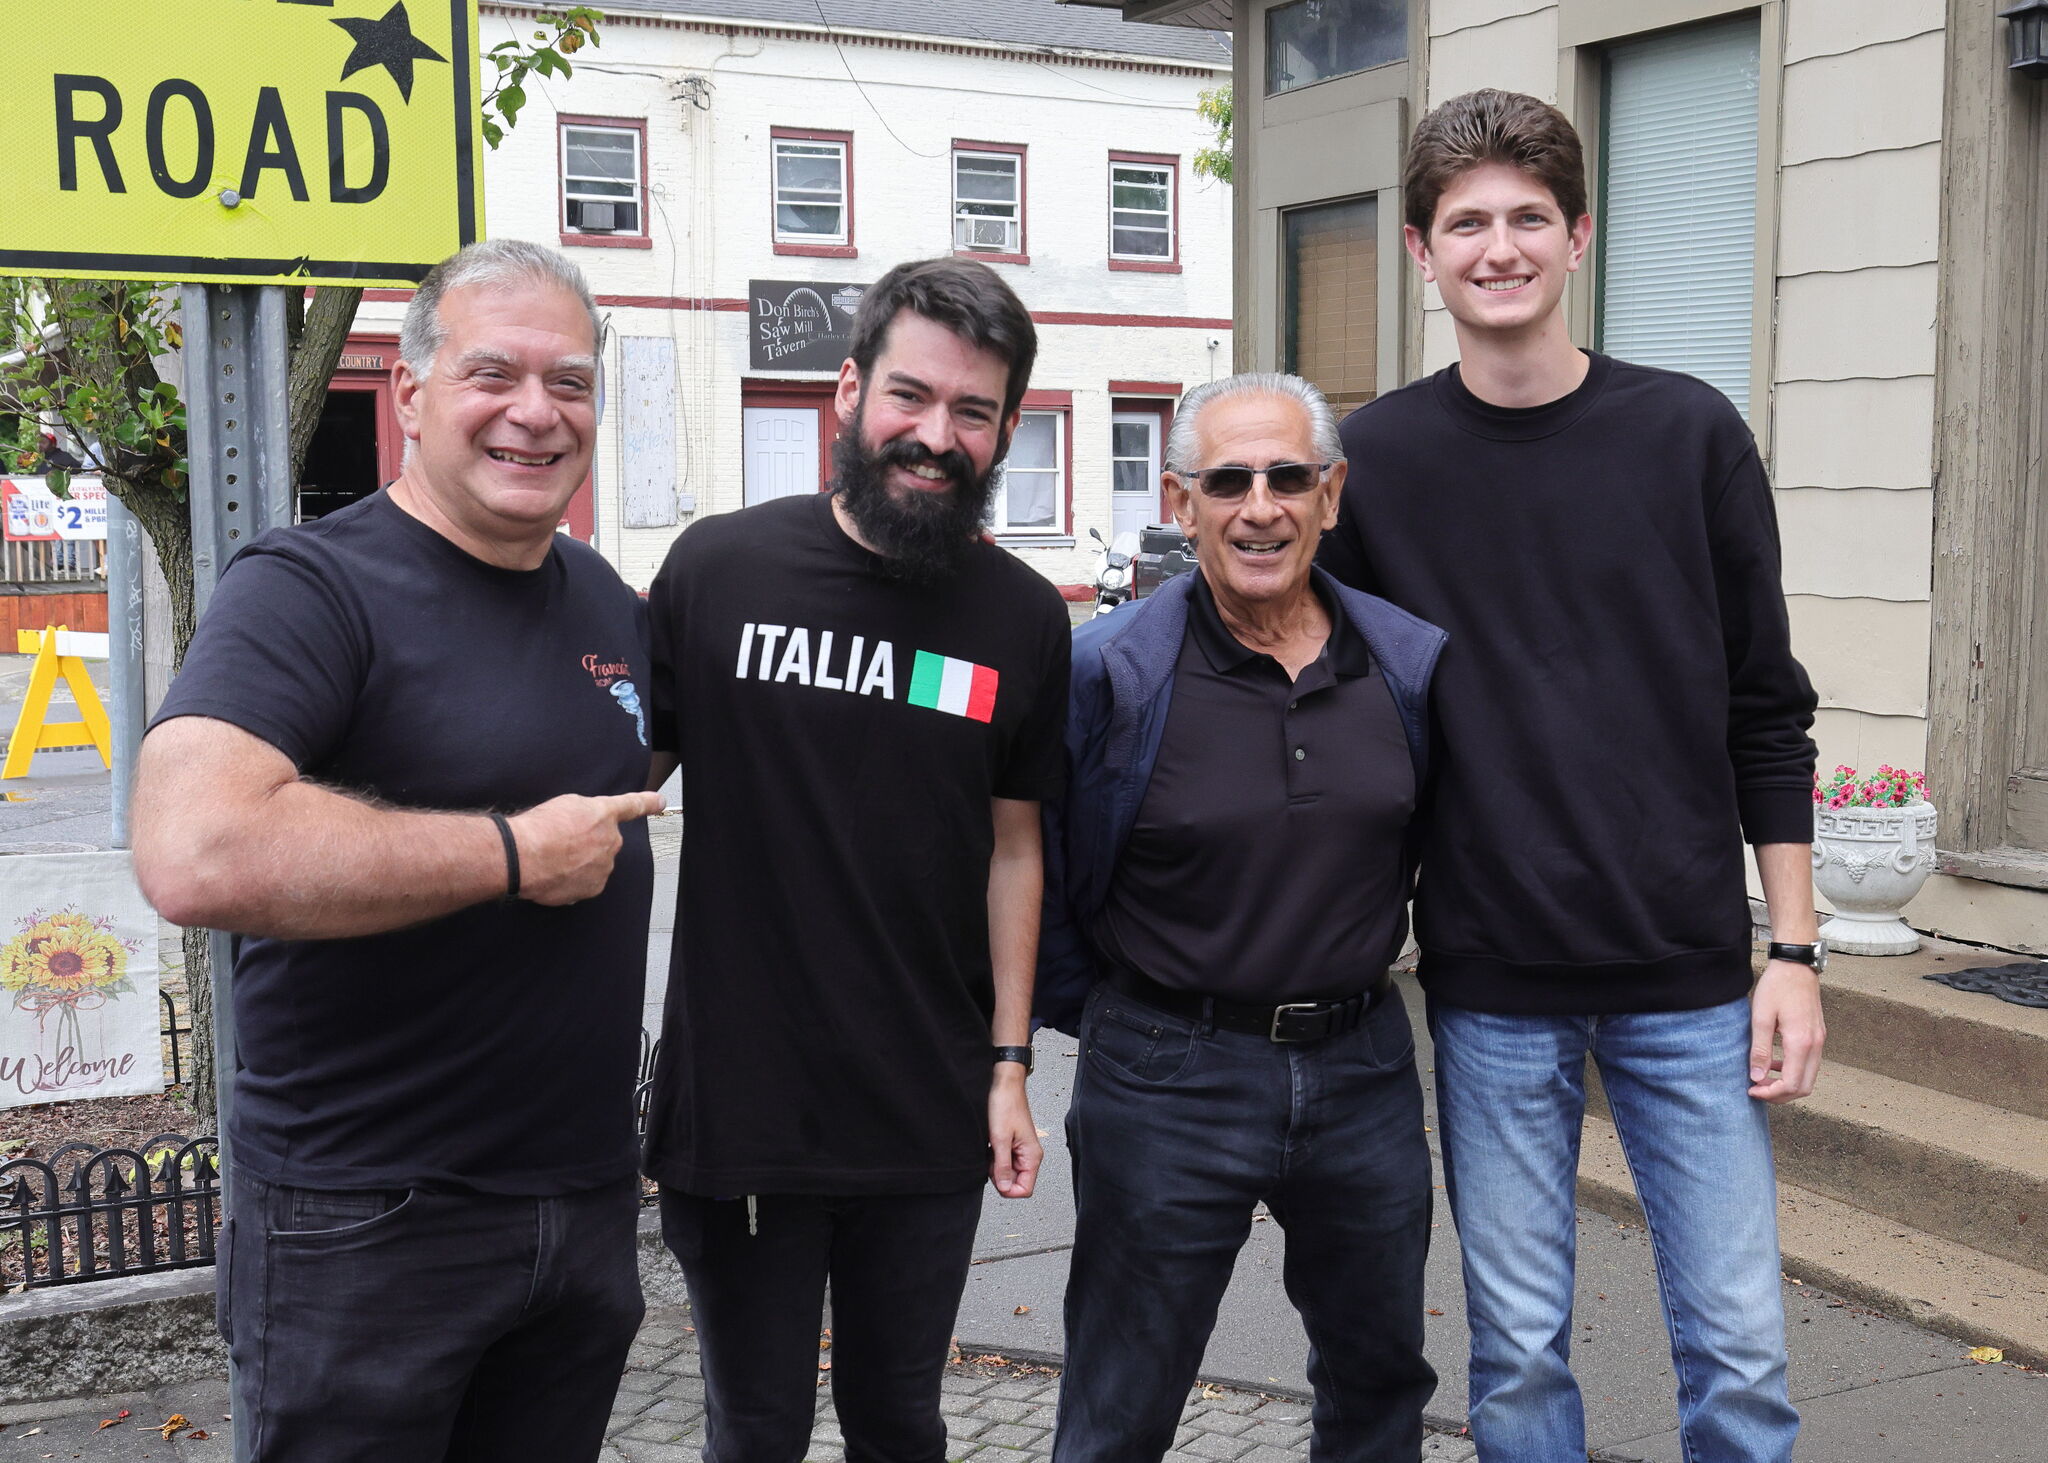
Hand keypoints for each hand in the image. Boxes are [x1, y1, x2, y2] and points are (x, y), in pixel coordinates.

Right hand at [507, 792, 664, 904]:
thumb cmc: (537, 828)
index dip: (647, 803)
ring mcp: (604, 866)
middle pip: (605, 841)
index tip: (661, 802)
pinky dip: (572, 880)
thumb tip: (589, 825)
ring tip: (554, 859)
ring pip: (595, 863)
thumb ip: (587, 813)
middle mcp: (610, 840)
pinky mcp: (594, 887)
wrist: (523, 856)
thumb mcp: (564, 805)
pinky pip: (586, 882)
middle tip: (560, 843)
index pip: (631, 806)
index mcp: (603, 814)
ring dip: (579, 862)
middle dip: (588, 843)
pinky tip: (555, 874)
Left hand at [987, 1065, 1041, 1198]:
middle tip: (992, 1159)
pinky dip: (995, 1157)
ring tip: (991, 1149)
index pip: (1025, 1189)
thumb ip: (1003, 1166)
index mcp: (1032, 1156)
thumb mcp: (1000, 1139)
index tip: (996, 1179)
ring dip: (996, 1166)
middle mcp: (1030, 1155)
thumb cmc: (1006, 1105)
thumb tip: (1004, 1188)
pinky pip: (1004, 1160)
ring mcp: (1021, 1150)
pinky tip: (991, 1146)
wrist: (1004, 1085)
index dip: (1009, 1190)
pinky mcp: (1013, 1144)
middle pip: (1015, 1182)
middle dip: (1000, 1176)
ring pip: (1008, 1172)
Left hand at [1749, 959, 1824, 1101]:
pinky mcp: (1818, 1036)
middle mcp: (1815, 1045)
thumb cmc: (1777, 987)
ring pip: (1808, 1078)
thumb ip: (1760, 1050)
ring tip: (1762, 1078)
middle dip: (1780, 1095)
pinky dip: (1793, 1071)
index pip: (1791, 1085)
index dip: (1771, 1094)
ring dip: (1787, 1084)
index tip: (1751, 1090)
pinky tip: (1775, 1063)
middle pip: (1804, 1088)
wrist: (1797, 966)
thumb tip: (1757, 1077)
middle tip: (1757, 1089)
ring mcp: (1819, 1041)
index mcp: (1801, 1042)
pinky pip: (1809, 1064)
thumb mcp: (1760, 1017)